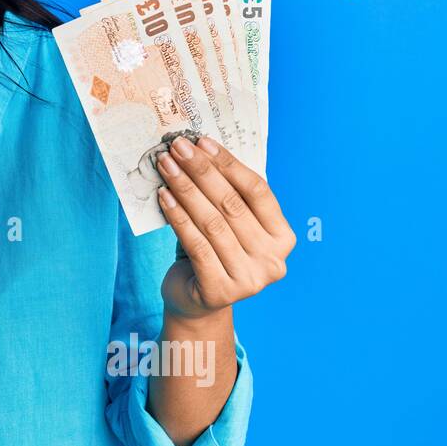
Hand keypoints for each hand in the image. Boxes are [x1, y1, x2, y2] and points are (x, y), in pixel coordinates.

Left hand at [155, 135, 294, 320]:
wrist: (195, 302)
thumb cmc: (212, 254)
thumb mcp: (227, 225)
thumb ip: (225, 196)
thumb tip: (198, 150)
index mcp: (283, 238)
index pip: (258, 191)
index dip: (229, 164)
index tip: (202, 142)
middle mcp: (273, 260)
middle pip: (233, 205)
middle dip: (201, 171)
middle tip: (178, 148)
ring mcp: (250, 280)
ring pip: (212, 223)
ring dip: (185, 189)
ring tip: (166, 167)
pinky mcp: (220, 291)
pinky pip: (196, 244)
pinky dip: (178, 217)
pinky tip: (163, 196)